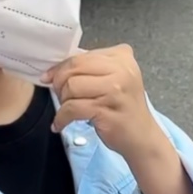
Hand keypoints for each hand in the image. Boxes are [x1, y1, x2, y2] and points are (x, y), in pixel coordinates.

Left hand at [43, 45, 169, 162]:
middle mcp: (122, 70)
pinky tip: (61, 124)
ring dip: (62, 101)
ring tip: (67, 111)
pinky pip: (72, 108)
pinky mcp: (106, 109)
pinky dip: (61, 118)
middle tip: (61, 97)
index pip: (80, 56)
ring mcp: (115, 90)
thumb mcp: (114, 79)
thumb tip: (55, 70)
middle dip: (60, 83)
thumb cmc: (123, 108)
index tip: (51, 78)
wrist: (141, 137)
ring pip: (71, 86)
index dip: (61, 67)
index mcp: (122, 57)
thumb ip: (91, 68)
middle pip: (74, 68)